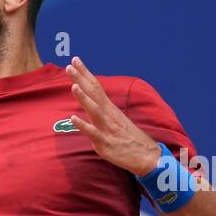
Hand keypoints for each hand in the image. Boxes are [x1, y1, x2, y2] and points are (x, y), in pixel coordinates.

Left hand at [66, 56, 161, 176]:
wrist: (145, 156)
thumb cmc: (127, 139)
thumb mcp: (114, 121)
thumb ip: (101, 111)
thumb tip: (90, 102)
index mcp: (109, 108)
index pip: (95, 87)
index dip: (85, 73)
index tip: (75, 60)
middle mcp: (108, 114)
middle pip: (94, 93)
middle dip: (81, 79)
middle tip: (70, 65)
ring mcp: (106, 128)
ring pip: (94, 110)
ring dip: (83, 98)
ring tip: (73, 86)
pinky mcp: (105, 142)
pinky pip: (93, 133)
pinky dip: (83, 125)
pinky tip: (74, 118)